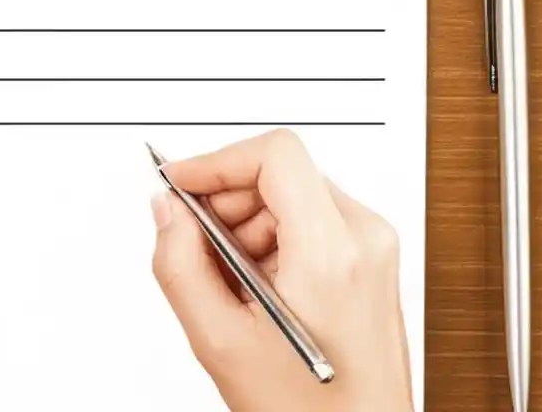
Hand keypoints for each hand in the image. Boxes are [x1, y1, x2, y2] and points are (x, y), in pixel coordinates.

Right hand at [151, 130, 411, 411]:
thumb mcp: (221, 341)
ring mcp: (374, 249)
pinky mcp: (372, 261)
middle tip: (196, 244)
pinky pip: (311, 223)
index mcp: (333, 252)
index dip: (217, 161)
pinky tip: (256, 290)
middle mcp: (364, 238)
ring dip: (247, 226)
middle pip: (282, 173)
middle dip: (228, 201)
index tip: (181, 183)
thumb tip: (167, 212)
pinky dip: (272, 242)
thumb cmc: (311, 411)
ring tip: (230, 283)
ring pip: (293, 196)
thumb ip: (181, 265)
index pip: (275, 154)